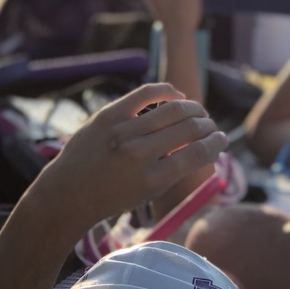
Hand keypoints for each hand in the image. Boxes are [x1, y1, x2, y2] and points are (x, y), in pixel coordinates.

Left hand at [41, 83, 226, 227]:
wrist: (67, 193)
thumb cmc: (112, 197)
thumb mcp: (148, 194)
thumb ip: (175, 170)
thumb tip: (204, 145)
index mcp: (153, 180)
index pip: (199, 153)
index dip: (216, 143)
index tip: (221, 139)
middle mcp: (138, 154)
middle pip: (189, 128)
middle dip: (206, 125)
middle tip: (210, 125)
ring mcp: (122, 131)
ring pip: (172, 109)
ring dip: (192, 108)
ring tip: (197, 111)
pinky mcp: (108, 114)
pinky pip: (146, 93)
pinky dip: (167, 91)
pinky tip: (176, 96)